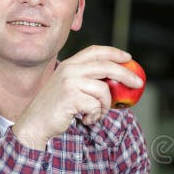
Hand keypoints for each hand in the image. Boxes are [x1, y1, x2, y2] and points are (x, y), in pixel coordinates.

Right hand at [12, 46, 142, 148]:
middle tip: (138, 84)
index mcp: (69, 64)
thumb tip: (115, 81)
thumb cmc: (55, 109)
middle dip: (126, 74)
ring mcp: (69, 82)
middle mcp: (69, 69)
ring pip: (103, 90)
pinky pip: (96, 105)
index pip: (95, 51)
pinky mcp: (71, 97)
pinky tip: (86, 119)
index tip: (128, 57)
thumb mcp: (69, 88)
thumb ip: (86, 80)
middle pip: (106, 66)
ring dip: (105, 106)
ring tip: (96, 114)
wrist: (35, 123)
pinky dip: (95, 116)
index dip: (114, 52)